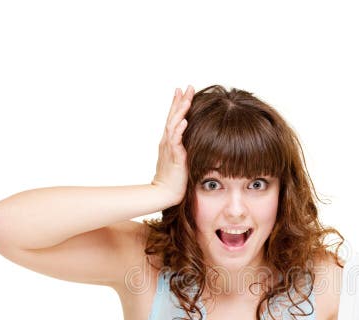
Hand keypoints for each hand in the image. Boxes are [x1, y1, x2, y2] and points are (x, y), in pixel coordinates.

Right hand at [151, 85, 194, 205]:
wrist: (164, 194)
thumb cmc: (174, 180)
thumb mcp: (180, 160)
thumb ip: (185, 150)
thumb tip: (194, 144)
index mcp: (169, 142)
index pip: (173, 119)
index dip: (177, 104)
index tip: (182, 90)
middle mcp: (167, 142)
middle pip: (173, 117)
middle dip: (180, 101)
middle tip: (186, 87)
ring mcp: (169, 148)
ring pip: (173, 125)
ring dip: (180, 111)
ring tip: (186, 98)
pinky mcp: (174, 157)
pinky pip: (175, 141)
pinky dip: (179, 130)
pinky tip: (184, 120)